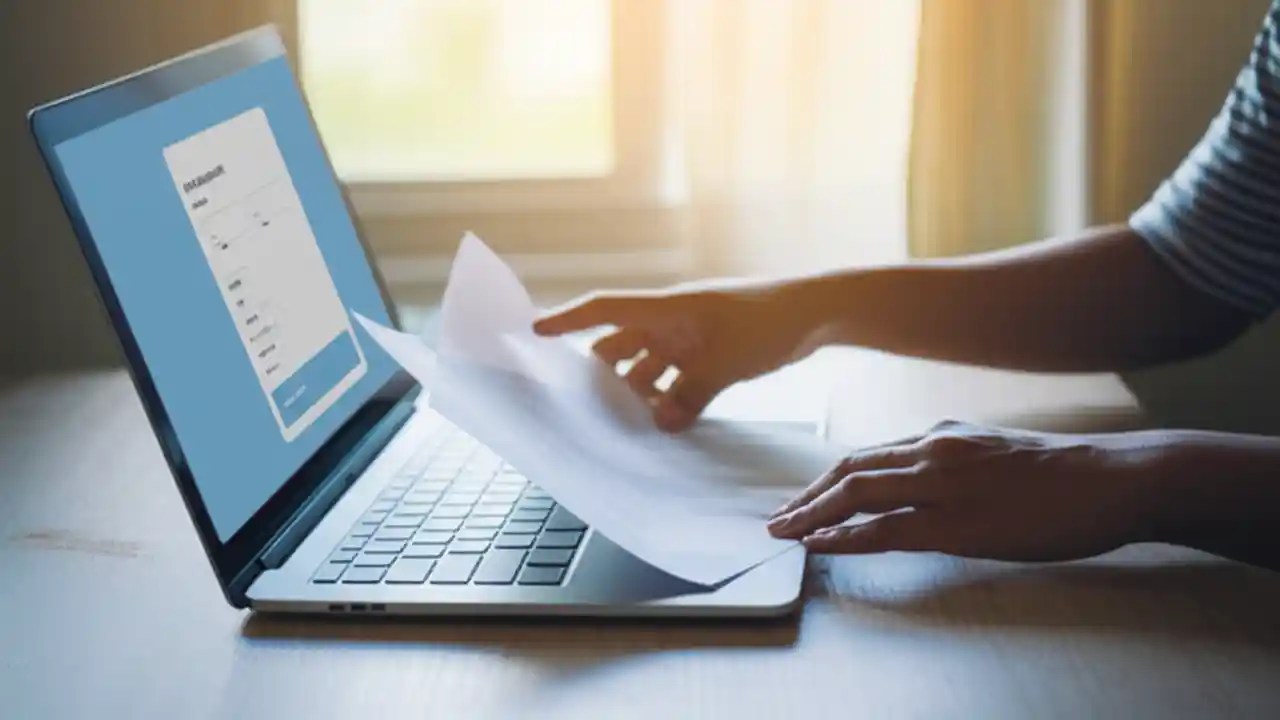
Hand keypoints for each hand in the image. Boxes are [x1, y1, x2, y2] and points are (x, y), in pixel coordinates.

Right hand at [533, 284, 819, 430]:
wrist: (816, 312)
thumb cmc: (766, 322)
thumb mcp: (723, 364)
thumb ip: (687, 396)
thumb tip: (658, 425)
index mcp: (665, 309)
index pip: (603, 310)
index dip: (566, 319)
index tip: (533, 331)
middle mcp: (671, 321)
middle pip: (620, 346)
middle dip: (604, 376)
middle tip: (590, 410)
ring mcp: (690, 336)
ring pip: (649, 367)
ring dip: (641, 393)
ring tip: (634, 427)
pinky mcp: (710, 352)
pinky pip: (677, 377)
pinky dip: (670, 397)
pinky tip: (670, 423)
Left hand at [768, 420, 1166, 560]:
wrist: (1115, 478)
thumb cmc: (1064, 474)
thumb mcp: (996, 454)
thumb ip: (955, 463)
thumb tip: (923, 483)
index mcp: (942, 436)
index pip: (868, 455)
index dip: (827, 479)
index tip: (802, 498)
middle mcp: (934, 452)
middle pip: (849, 470)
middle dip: (806, 495)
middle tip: (777, 518)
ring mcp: (944, 485)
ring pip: (857, 494)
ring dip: (812, 514)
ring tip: (784, 532)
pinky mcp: (958, 522)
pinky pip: (885, 530)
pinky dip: (845, 537)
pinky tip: (821, 545)